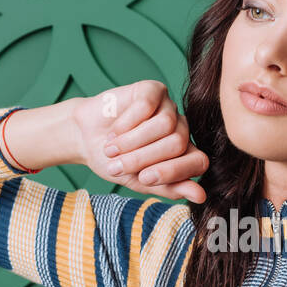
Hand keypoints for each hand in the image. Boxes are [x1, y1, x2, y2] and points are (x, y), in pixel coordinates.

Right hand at [74, 80, 207, 202]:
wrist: (85, 139)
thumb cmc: (115, 161)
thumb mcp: (141, 182)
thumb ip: (171, 188)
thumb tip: (201, 196)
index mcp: (186, 154)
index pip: (199, 162)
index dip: (173, 172)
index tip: (143, 178)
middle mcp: (181, 129)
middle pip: (177, 143)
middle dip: (143, 158)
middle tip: (117, 166)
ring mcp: (169, 108)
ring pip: (165, 124)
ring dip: (132, 141)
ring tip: (111, 149)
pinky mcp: (153, 90)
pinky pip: (148, 105)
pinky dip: (126, 122)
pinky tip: (113, 131)